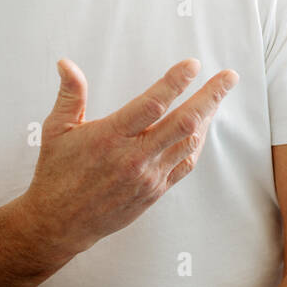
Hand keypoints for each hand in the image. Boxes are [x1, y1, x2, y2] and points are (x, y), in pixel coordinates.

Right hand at [19, 57, 237, 258]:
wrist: (59, 223)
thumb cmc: (57, 173)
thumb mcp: (56, 130)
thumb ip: (70, 94)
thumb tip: (66, 63)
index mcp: (110, 137)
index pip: (152, 104)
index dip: (175, 82)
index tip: (193, 65)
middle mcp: (133, 157)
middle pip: (183, 122)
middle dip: (210, 96)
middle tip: (229, 77)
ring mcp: (148, 176)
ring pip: (189, 143)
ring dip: (207, 117)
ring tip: (218, 95)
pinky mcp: (154, 191)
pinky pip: (185, 163)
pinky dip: (197, 143)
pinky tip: (203, 127)